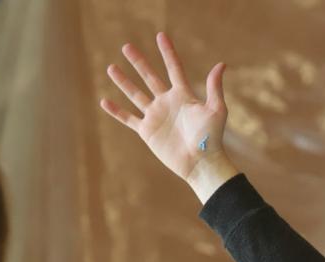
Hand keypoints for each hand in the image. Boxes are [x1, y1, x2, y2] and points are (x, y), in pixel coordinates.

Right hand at [100, 32, 237, 201]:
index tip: (160, 36)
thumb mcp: (216, 110)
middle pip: (150, 77)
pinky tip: (104, 101)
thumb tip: (221, 65)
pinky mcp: (147, 131)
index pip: (173, 68)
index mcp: (183, 95)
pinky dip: (116, 111)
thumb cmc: (212, 138)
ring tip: (111, 68)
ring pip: (135, 94)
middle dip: (139, 62)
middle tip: (126, 46)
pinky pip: (128, 118)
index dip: (167, 52)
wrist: (201, 163)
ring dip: (123, 82)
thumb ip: (214, 88)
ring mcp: (156, 116)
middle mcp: (167, 102)